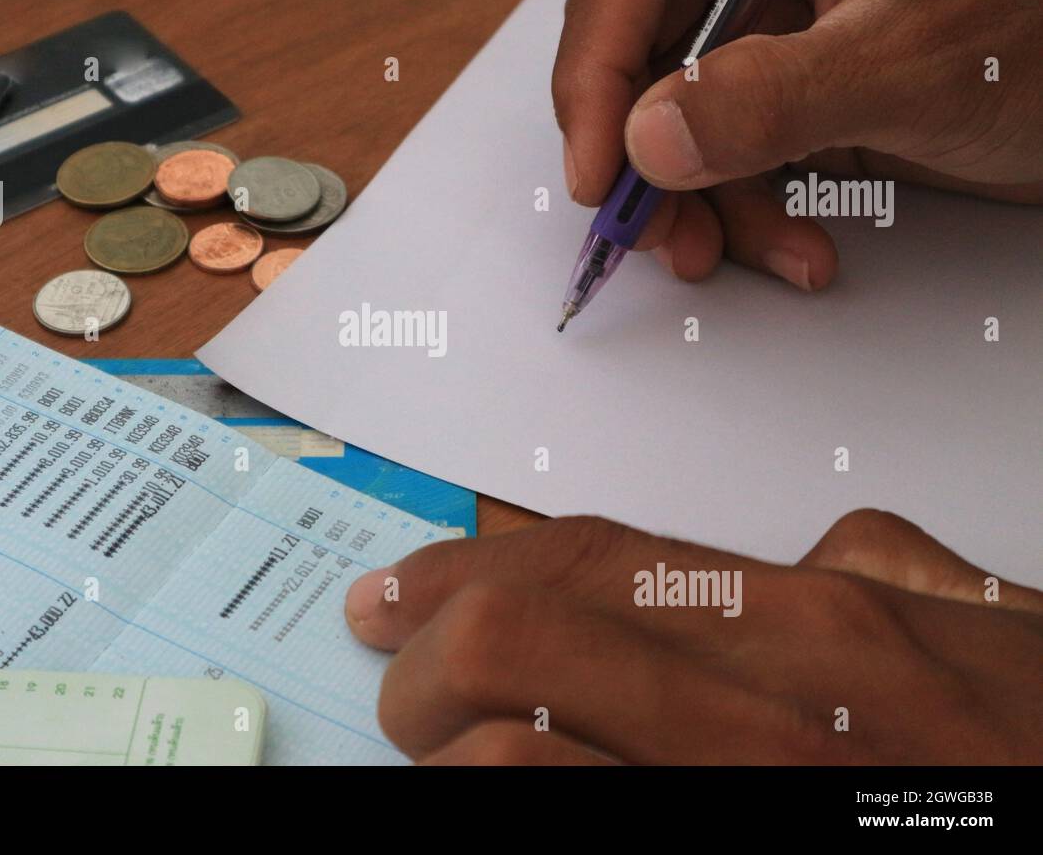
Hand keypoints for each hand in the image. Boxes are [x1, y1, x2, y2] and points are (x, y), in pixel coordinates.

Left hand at [345, 510, 1042, 763]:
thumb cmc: (1040, 749)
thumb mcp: (983, 638)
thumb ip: (886, 578)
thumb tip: (817, 545)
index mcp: (818, 623)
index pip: (584, 562)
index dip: (459, 570)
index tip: (395, 593)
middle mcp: (765, 705)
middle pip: (513, 642)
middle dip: (425, 663)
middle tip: (408, 684)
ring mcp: (734, 799)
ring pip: (508, 759)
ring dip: (447, 754)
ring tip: (444, 755)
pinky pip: (553, 829)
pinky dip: (499, 805)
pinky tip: (489, 797)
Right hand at [553, 0, 1042, 289]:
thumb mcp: (911, 63)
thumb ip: (772, 98)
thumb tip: (648, 140)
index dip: (596, 70)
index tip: (599, 167)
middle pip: (640, 45)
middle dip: (640, 151)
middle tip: (650, 227)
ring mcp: (777, 20)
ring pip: (674, 111)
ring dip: (693, 200)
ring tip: (723, 253)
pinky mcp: (790, 83)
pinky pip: (725, 149)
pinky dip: (742, 210)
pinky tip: (794, 245)